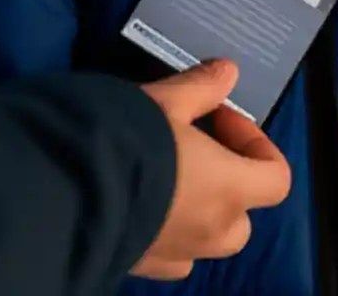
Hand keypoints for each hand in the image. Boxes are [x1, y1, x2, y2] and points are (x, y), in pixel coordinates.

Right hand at [132, 61, 291, 280]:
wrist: (60, 194)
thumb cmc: (127, 142)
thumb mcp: (165, 101)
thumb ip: (201, 88)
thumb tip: (228, 72)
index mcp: (231, 190)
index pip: (276, 177)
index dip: (258, 144)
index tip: (221, 119)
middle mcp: (211, 230)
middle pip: (244, 217)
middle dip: (231, 186)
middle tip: (198, 153)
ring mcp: (175, 253)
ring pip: (207, 241)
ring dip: (201, 214)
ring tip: (169, 180)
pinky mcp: (138, 265)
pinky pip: (168, 257)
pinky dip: (167, 236)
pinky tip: (140, 208)